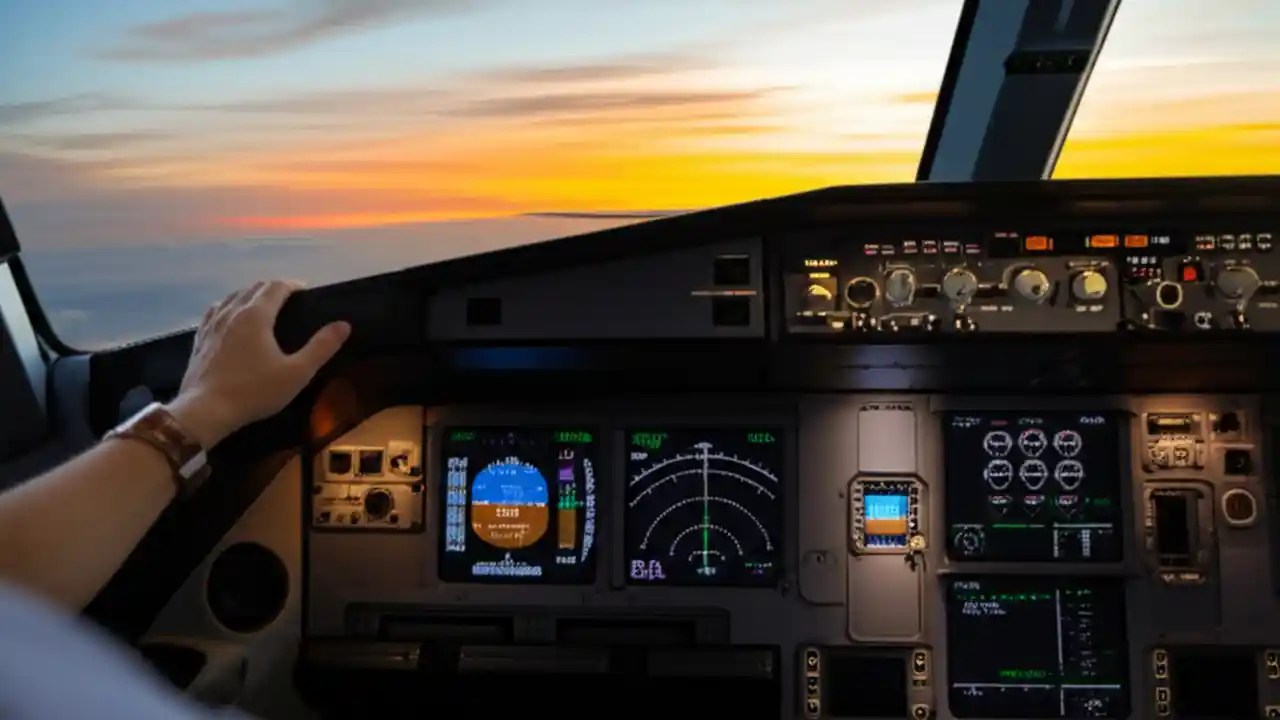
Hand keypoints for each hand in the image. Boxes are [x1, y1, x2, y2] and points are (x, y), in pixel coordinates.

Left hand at [167, 280, 350, 447]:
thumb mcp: (296, 373)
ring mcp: (212, 323)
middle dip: (273, 288)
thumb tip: (343, 325)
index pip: (276, 287)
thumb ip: (321, 347)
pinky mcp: (200, 337)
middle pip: (254, 288)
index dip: (293, 285)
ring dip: (250, 295)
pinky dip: (229, 306)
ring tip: (262, 306)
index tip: (305, 292)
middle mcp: (232, 311)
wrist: (206, 410)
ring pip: (233, 296)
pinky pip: (215, 310)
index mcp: (256, 315)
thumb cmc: (254, 391)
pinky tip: (229, 317)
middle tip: (289, 299)